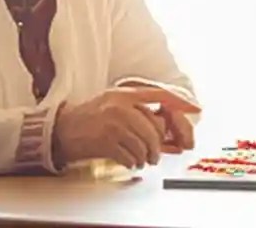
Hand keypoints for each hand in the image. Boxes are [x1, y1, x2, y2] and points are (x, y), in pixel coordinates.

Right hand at [53, 87, 201, 169]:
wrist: (59, 130)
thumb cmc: (89, 119)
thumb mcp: (113, 103)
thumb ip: (136, 110)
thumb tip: (163, 125)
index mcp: (125, 94)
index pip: (160, 95)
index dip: (180, 102)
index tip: (195, 109)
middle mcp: (121, 105)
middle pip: (154, 127)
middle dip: (157, 145)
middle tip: (154, 155)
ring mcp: (113, 123)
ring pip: (144, 143)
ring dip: (145, 156)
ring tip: (142, 160)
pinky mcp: (105, 140)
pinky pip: (130, 154)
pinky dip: (133, 162)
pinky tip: (130, 162)